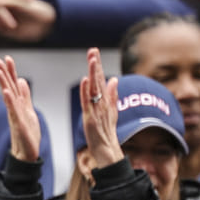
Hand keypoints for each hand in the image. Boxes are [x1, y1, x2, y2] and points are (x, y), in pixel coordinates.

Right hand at [0, 55, 40, 161]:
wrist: (27, 153)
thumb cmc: (28, 134)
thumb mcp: (29, 111)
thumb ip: (25, 96)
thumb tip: (22, 81)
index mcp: (18, 104)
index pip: (13, 84)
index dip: (10, 71)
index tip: (7, 58)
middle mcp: (14, 108)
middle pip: (8, 87)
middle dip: (4, 73)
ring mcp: (15, 116)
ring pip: (8, 97)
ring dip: (3, 84)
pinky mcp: (18, 124)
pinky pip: (13, 110)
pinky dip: (9, 101)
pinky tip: (6, 92)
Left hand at [79, 47, 120, 168]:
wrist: (106, 150)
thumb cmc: (106, 132)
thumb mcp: (110, 111)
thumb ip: (112, 95)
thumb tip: (114, 79)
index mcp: (105, 100)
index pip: (101, 79)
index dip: (97, 66)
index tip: (94, 52)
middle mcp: (102, 103)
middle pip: (99, 81)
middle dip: (96, 65)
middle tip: (93, 50)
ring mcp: (97, 110)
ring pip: (94, 89)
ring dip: (93, 74)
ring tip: (92, 59)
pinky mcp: (91, 119)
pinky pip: (88, 103)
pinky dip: (86, 92)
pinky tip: (85, 81)